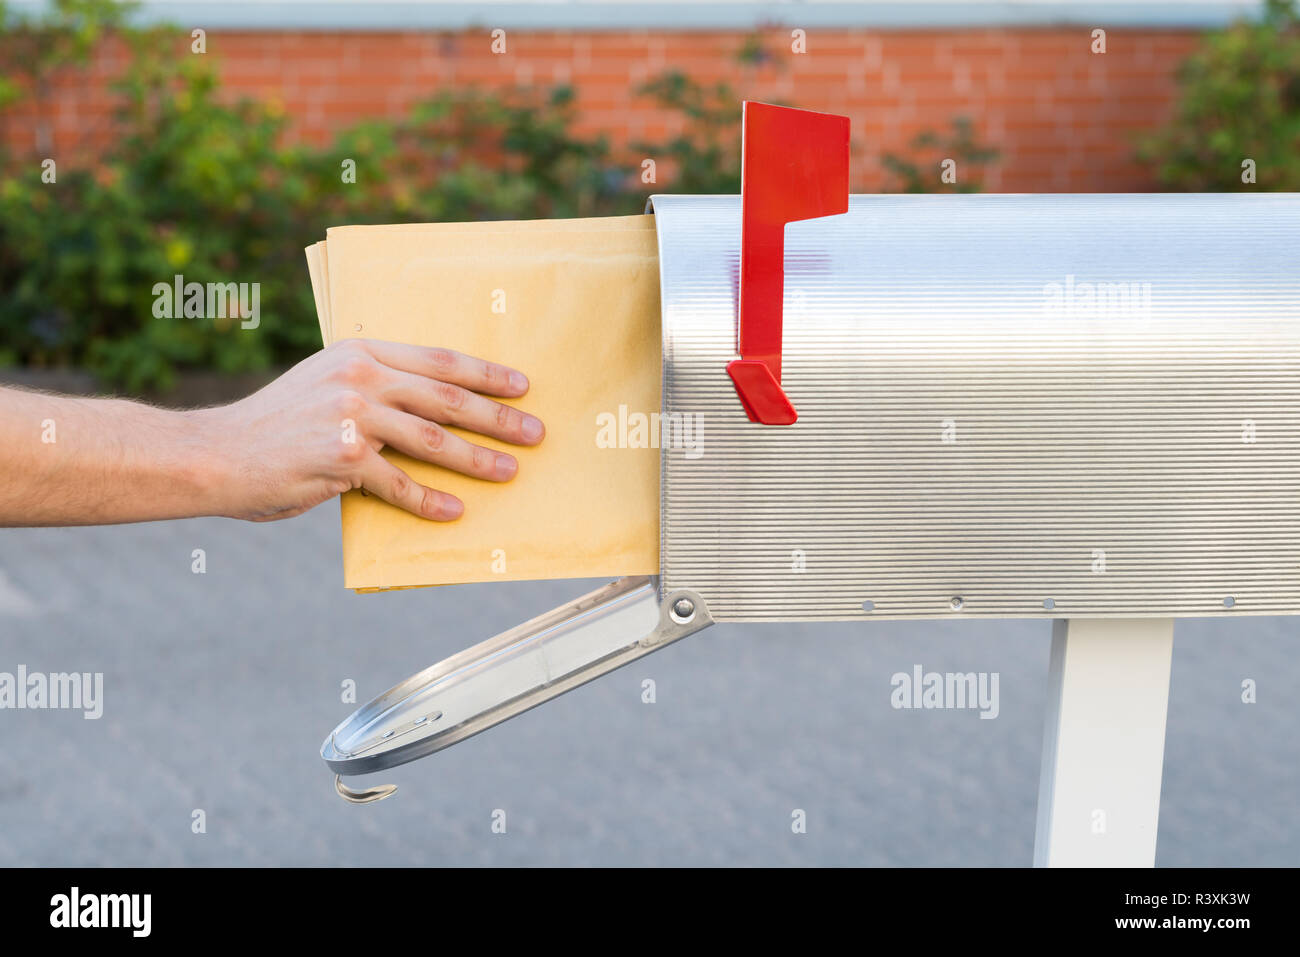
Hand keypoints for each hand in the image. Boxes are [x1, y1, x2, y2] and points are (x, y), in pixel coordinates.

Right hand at [199, 339, 544, 521]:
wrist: (217, 453)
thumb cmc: (278, 425)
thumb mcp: (325, 383)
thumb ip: (374, 386)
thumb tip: (433, 410)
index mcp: (362, 352)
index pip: (440, 359)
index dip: (487, 372)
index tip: (522, 386)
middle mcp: (361, 377)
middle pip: (448, 398)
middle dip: (498, 417)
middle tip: (536, 433)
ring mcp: (353, 416)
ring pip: (434, 440)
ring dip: (478, 459)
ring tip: (509, 471)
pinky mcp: (343, 458)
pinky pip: (400, 483)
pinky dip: (429, 502)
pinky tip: (454, 513)